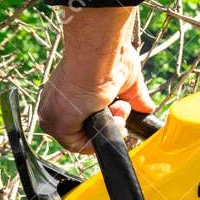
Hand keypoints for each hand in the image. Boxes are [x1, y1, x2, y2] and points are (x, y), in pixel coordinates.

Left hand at [37, 7, 154, 152]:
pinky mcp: (53, 124)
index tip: (121, 110)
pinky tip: (111, 119)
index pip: (84, 117)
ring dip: (108, 127)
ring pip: (83, 137)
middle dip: (111, 122)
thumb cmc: (109, 56)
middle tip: (122, 109)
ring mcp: (52, 114)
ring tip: (118, 110)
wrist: (99, 54)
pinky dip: (100, 136)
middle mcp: (56, 103)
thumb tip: (147, 107)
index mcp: (69, 91)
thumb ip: (134, 97)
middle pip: (85, 129)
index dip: (107, 117)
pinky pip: (77, 144)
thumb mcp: (126, 81)